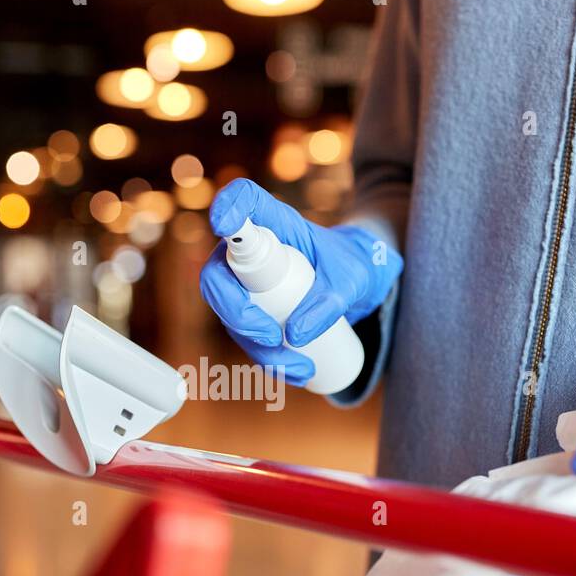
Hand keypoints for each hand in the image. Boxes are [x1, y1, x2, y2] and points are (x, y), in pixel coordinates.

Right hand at [200, 178, 402, 385]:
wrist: (358, 284)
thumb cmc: (352, 267)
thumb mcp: (350, 282)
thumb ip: (328, 302)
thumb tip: (294, 336)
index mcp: (276, 223)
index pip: (244, 201)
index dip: (227, 206)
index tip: (223, 224)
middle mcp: (251, 252)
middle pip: (217, 276)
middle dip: (236, 313)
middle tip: (270, 338)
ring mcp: (246, 284)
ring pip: (229, 317)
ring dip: (258, 350)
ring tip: (302, 368)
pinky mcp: (253, 312)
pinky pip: (247, 339)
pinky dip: (269, 362)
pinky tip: (296, 374)